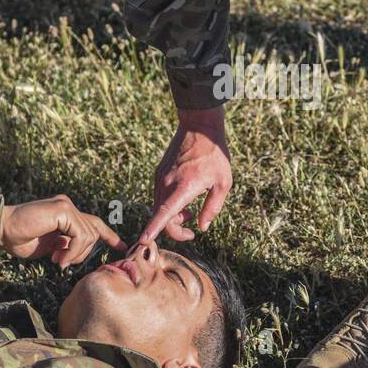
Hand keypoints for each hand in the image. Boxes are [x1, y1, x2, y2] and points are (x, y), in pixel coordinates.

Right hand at [0, 194, 123, 266]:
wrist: (2, 230)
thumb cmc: (19, 239)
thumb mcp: (49, 246)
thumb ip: (65, 245)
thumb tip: (76, 253)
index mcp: (65, 214)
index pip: (94, 223)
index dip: (109, 235)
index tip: (122, 246)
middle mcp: (67, 206)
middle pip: (93, 233)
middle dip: (83, 254)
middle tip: (62, 263)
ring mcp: (66, 206)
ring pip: (88, 235)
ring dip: (76, 255)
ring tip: (58, 261)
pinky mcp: (63, 210)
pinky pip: (81, 235)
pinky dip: (73, 251)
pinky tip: (59, 258)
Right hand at [140, 109, 231, 243]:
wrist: (200, 128)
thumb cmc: (215, 155)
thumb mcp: (223, 183)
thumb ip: (212, 208)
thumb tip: (202, 227)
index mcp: (184, 187)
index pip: (165, 213)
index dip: (154, 228)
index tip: (144, 240)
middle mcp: (167, 183)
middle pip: (162, 217)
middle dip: (175, 229)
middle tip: (192, 230)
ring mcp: (160, 178)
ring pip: (159, 208)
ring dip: (173, 217)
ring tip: (191, 211)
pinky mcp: (159, 173)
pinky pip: (160, 196)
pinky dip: (169, 205)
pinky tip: (184, 197)